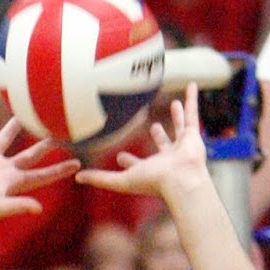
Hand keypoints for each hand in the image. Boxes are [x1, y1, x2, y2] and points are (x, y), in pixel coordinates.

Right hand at [0, 96, 79, 225]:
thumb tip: (39, 209)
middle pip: (29, 154)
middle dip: (44, 145)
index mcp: (13, 182)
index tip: (77, 163)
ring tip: (26, 111)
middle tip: (59, 132)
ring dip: (15, 125)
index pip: (41, 175)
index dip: (59, 170)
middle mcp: (3, 169)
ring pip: (5, 138)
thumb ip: (17, 206)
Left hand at [76, 85, 208, 201]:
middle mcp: (167, 158)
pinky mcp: (192, 136)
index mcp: (150, 170)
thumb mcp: (121, 180)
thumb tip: (77, 177)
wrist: (181, 180)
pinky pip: (192, 112)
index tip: (120, 157)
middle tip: (151, 126)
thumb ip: (100, 178)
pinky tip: (192, 86)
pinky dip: (192, 99)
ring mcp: (181, 146)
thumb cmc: (153, 182)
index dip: (128, 161)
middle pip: (162, 144)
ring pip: (179, 127)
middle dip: (158, 136)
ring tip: (174, 104)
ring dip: (176, 117)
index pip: (137, 165)